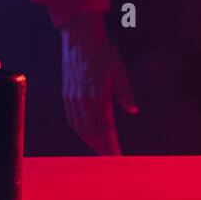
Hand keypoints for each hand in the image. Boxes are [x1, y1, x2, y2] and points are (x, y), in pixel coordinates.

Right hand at [61, 13, 137, 153]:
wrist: (79, 39)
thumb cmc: (102, 53)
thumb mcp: (119, 71)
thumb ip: (125, 93)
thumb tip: (133, 110)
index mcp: (98, 96)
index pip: (105, 128)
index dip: (112, 145)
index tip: (118, 156)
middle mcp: (83, 101)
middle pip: (92, 133)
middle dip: (102, 148)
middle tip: (110, 159)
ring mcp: (73, 99)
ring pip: (81, 128)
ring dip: (90, 142)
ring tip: (100, 151)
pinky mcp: (67, 95)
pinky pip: (72, 119)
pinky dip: (79, 131)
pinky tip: (85, 135)